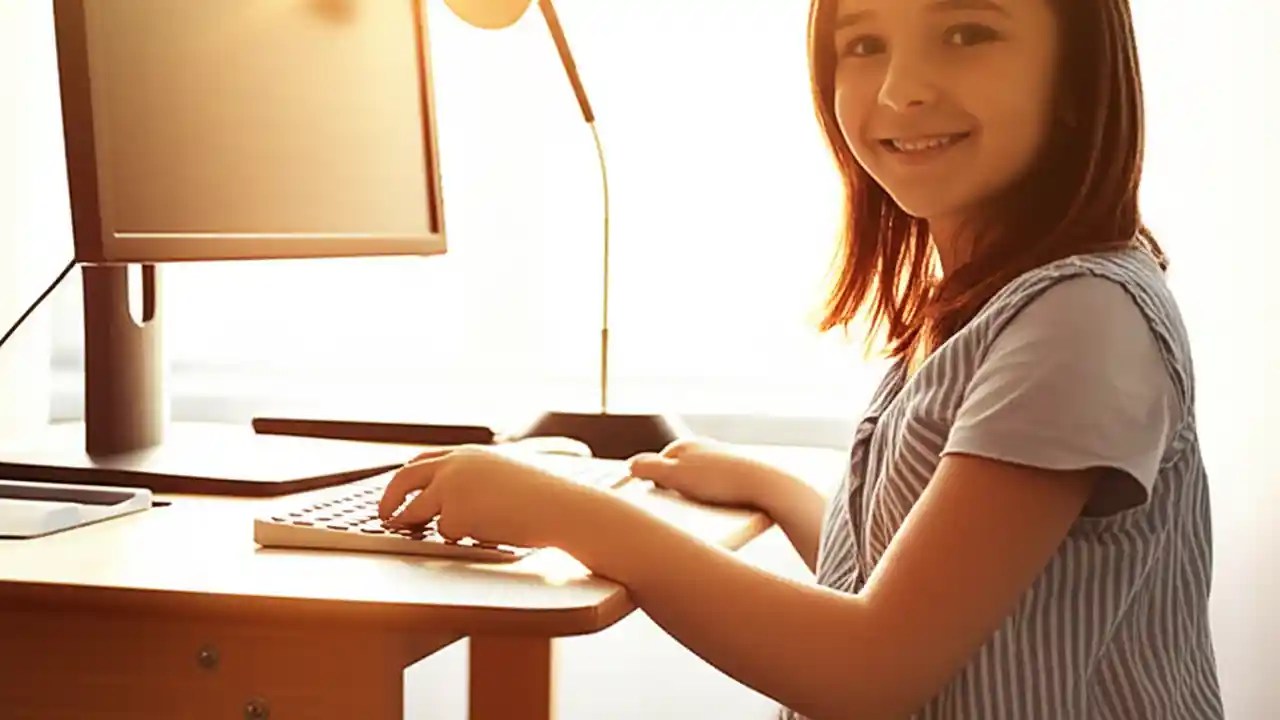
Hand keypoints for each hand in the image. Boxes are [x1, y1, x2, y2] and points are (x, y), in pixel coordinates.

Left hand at [377, 445, 590, 548]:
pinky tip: (490, 532)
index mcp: (467, 453)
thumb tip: (449, 501)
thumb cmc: (542, 497)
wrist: (560, 507)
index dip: (408, 478)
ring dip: (425, 525)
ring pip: (418, 512)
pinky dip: (461, 538)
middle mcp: (453, 465)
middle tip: (387, 516)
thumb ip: (474, 480)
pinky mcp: (454, 513)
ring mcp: (450, 488)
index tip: (398, 492)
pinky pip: (444, 533)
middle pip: (404, 478)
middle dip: (389, 499)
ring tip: (455, 532)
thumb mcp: (503, 476)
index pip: (423, 461)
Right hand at [627, 438, 768, 508]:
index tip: (645, 504)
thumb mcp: (676, 476)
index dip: (649, 484)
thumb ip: (648, 469)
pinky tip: (717, 513)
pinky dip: (713, 502)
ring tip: (695, 516)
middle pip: (678, 474)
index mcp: (687, 444)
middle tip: (669, 513)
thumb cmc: (721, 481)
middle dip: (672, 491)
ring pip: (698, 484)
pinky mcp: (741, 477)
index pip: (657, 463)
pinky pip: (718, 492)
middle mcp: (705, 449)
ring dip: (693, 499)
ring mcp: (724, 462)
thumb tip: (630, 466)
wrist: (768, 487)